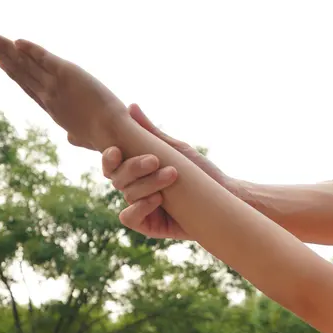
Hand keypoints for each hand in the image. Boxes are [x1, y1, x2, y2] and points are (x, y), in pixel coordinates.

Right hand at [0, 34, 126, 152]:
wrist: (113, 135)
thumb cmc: (104, 140)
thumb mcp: (84, 138)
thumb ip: (75, 135)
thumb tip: (71, 138)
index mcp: (53, 109)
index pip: (29, 87)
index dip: (14, 74)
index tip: (0, 64)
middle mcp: (49, 96)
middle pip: (21, 72)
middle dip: (2, 56)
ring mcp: (55, 85)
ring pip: (26, 63)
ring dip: (6, 48)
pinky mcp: (66, 73)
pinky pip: (44, 57)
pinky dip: (30, 48)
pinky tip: (17, 41)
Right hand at [102, 105, 243, 239]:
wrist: (224, 198)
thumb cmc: (201, 173)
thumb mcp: (175, 150)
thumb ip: (151, 133)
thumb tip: (131, 107)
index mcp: (137, 170)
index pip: (113, 163)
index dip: (109, 158)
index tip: (117, 150)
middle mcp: (136, 188)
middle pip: (117, 177)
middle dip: (134, 167)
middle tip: (155, 160)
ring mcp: (141, 207)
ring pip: (127, 193)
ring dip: (147, 183)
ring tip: (172, 175)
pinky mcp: (149, 225)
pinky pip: (129, 218)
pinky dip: (138, 208)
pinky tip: (157, 199)